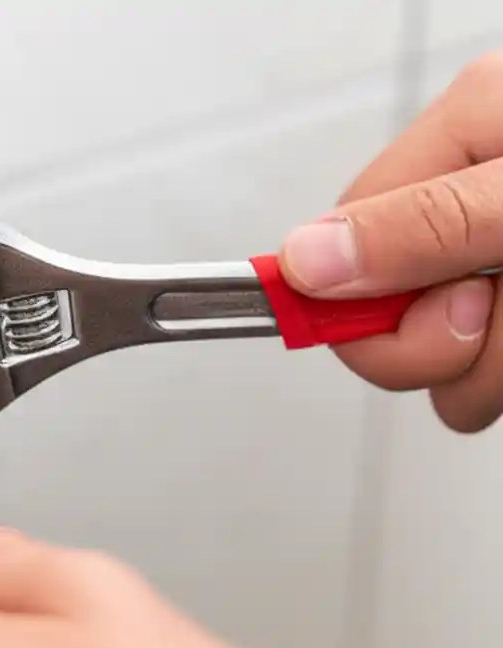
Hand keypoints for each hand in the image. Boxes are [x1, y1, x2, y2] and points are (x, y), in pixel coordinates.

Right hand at [277, 52, 502, 431]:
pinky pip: (485, 370)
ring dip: (497, 372)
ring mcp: (499, 248)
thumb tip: (306, 261)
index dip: (367, 313)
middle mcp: (473, 189)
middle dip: (444, 348)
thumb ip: (426, 226)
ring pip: (443, 358)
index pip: (338, 248)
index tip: (447, 326)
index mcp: (463, 132)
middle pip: (379, 312)